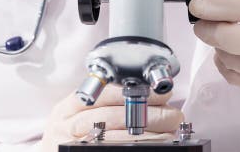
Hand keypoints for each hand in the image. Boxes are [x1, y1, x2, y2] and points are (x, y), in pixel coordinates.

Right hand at [40, 87, 182, 150]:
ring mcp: (69, 143)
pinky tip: (148, 146)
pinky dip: (130, 148)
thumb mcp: (79, 112)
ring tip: (167, 134)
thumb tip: (152, 97)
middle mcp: (66, 123)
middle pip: (112, 116)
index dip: (137, 93)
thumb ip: (106, 102)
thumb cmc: (69, 134)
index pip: (106, 93)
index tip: (162, 94)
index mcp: (70, 105)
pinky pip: (105, 149)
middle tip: (172, 115)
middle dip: (147, 115)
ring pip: (112, 138)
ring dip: (145, 136)